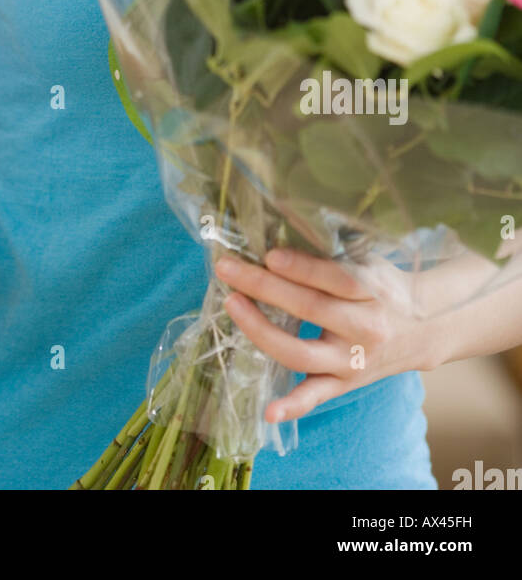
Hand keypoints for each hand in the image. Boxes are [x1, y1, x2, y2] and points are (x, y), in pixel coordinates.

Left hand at [214, 246, 437, 422]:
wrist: (421, 330)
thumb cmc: (384, 287)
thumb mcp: (369, 262)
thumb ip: (332, 256)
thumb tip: (278, 237)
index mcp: (374, 291)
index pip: (335, 278)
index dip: (301, 267)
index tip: (269, 255)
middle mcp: (365, 328)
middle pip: (310, 309)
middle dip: (264, 287)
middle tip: (229, 269)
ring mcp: (352, 361)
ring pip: (302, 352)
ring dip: (261, 331)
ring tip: (232, 304)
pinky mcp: (345, 383)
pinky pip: (316, 397)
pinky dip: (293, 406)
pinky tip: (268, 412)